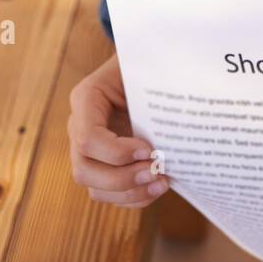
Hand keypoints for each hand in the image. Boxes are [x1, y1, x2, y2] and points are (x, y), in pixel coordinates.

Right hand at [68, 51, 169, 208]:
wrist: (145, 70)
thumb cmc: (147, 64)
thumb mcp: (147, 64)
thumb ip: (154, 76)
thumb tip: (182, 92)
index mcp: (86, 98)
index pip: (88, 137)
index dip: (117, 152)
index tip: (150, 149)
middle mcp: (79, 126)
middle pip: (84, 169)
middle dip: (121, 179)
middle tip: (155, 172)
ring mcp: (89, 149)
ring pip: (94, 187)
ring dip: (129, 193)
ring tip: (161, 183)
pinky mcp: (103, 165)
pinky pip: (109, 194)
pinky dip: (133, 197)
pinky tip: (156, 187)